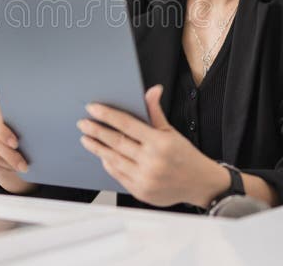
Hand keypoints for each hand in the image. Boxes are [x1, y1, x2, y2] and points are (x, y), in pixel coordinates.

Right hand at [0, 103, 28, 176]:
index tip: (16, 144)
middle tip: (23, 165)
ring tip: (19, 167)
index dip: (3, 132)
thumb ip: (19, 123)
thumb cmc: (10, 128)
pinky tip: (8, 168)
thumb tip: (34, 130)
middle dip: (10, 155)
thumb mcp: (14, 122)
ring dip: (7, 165)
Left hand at [77, 85, 222, 206]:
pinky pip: (118, 175)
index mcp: (160, 143)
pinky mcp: (140, 191)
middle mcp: (151, 162)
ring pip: (113, 159)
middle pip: (116, 142)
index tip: (93, 108)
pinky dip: (108, 163)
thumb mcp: (171, 131)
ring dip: (97, 148)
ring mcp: (145, 178)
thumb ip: (156, 112)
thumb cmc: (185, 156)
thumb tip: (152, 89)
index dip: (107, 115)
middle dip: (96, 131)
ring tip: (86, 138)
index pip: (127, 124)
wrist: (200, 184)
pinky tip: (101, 155)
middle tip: (83, 123)